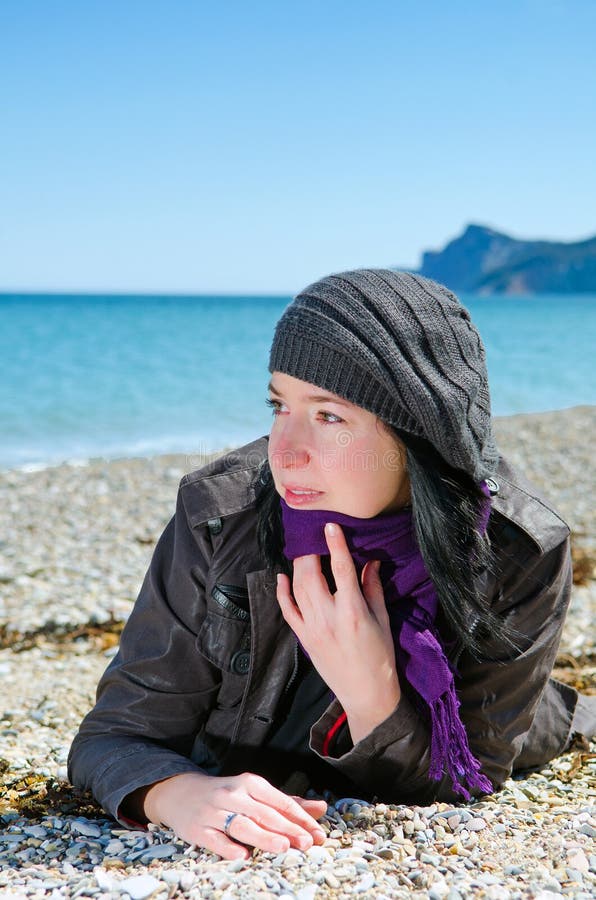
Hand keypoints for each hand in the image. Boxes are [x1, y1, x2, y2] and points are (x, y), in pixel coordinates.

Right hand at [141, 771, 327, 859]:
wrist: (181, 793)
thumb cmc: (227, 796)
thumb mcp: (255, 793)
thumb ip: (288, 802)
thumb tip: (321, 808)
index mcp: (250, 783)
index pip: (280, 801)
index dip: (300, 818)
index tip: (317, 834)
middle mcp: (233, 794)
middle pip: (264, 813)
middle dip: (287, 828)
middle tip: (307, 843)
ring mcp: (214, 812)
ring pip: (241, 824)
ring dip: (263, 835)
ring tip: (282, 846)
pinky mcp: (198, 829)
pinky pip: (215, 838)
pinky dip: (228, 847)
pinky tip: (243, 855)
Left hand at [277, 522, 400, 742]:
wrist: (366, 693)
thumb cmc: (380, 656)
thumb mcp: (383, 620)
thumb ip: (373, 588)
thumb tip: (370, 560)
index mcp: (352, 612)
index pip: (342, 570)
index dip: (335, 545)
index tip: (330, 525)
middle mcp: (328, 618)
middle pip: (311, 576)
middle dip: (309, 553)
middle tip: (312, 537)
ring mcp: (312, 629)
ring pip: (297, 589)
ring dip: (298, 567)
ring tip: (304, 552)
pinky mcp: (303, 638)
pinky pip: (287, 610)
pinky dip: (282, 592)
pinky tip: (281, 576)